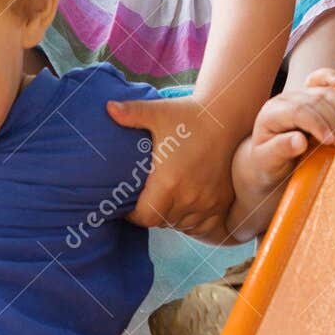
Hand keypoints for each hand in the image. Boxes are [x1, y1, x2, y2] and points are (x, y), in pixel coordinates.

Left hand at [104, 94, 239, 240]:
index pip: (145, 217)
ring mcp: (208, 202)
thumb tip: (108, 107)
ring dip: (170, 217)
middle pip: (162, 222)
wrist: (227, 117)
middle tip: (144, 200)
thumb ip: (131, 113)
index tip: (128, 205)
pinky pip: (204, 226)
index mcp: (169, 181)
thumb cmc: (188, 115)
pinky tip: (185, 207)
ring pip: (181, 225)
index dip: (133, 215)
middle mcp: (189, 197)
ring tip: (164, 201)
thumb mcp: (157, 112)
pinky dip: (192, 222)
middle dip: (150, 214)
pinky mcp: (222, 202)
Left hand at [249, 69, 334, 163]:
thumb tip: (300, 141)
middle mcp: (283, 100)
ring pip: (323, 92)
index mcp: (270, 114)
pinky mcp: (308, 93)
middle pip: (314, 101)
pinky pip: (319, 79)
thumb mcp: (268, 160)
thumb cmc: (268, 160)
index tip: (330, 141)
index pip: (297, 111)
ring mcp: (297, 94)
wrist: (271, 157)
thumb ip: (280, 149)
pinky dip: (331, 78)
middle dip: (332, 121)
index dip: (317, 124)